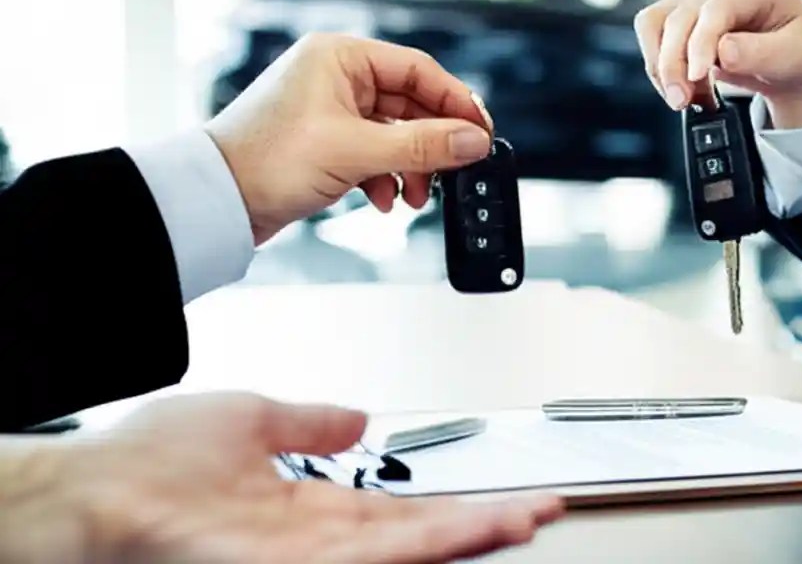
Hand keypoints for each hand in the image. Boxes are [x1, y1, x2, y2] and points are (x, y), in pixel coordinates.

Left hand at [0, 392, 561, 563]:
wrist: (97, 491)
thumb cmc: (148, 460)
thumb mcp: (250, 418)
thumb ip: (308, 421)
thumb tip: (353, 415)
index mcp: (309, 505)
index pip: (400, 505)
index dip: (453, 498)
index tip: (498, 488)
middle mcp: (317, 540)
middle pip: (419, 532)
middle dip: (484, 520)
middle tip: (541, 508)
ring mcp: (309, 559)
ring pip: (410, 548)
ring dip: (472, 534)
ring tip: (524, 518)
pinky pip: (376, 554)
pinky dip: (427, 544)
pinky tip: (466, 532)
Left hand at [205, 33, 495, 243]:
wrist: (216, 201)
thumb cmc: (265, 161)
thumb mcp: (357, 151)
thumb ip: (423, 145)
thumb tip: (474, 141)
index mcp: (339, 56)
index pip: (418, 70)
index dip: (455, 102)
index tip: (480, 132)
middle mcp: (335, 76)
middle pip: (410, 103)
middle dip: (432, 143)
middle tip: (455, 169)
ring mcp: (329, 109)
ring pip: (395, 132)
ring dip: (412, 165)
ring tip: (415, 195)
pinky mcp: (325, 141)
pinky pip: (375, 152)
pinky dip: (387, 176)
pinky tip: (385, 198)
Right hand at [632, 0, 801, 128]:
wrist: (801, 66)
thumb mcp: (797, 56)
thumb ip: (761, 53)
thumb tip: (722, 51)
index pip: (715, 9)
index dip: (700, 44)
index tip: (696, 77)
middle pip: (679, 17)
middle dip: (673, 63)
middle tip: (682, 101)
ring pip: (656, 22)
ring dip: (660, 65)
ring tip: (684, 98)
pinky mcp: (684, 19)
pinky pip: (655, 36)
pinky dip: (661, 67)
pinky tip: (686, 90)